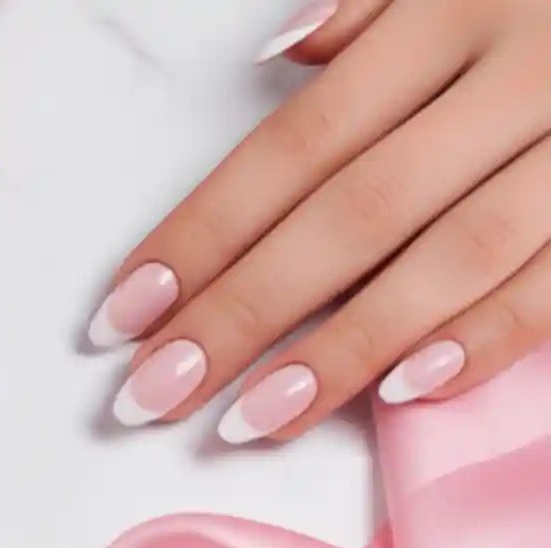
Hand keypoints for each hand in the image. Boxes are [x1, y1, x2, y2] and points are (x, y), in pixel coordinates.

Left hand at [89, 0, 550, 442]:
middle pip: (350, 215)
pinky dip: (487, 338)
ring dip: (344, 349)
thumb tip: (274, 53)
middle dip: (242, 313)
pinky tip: (402, 395)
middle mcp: (517, 77)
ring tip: (249, 420)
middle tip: (153, 392)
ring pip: (448, 259)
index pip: (294, 148)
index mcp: (452, 12)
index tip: (125, 313)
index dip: (202, 234)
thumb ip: (368, 11)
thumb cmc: (545, 0)